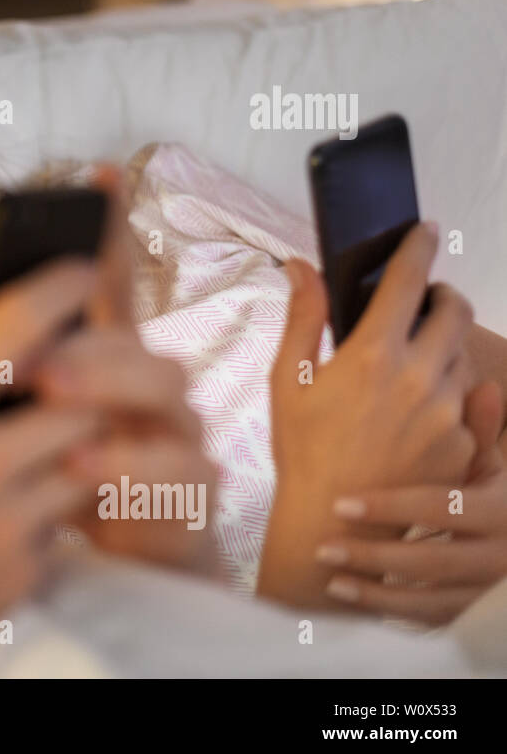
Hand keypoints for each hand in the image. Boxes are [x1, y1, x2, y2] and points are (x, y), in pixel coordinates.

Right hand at [0, 258, 103, 677]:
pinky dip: (50, 506)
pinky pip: (64, 518)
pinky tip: (12, 510)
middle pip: (76, 398)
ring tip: (40, 447)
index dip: (59, 288)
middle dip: (80, 386)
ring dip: (72, 447)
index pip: (13, 327)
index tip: (81, 271)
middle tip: (70, 381)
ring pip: (84, 459)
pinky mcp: (23, 571)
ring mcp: (3, 524)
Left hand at [32, 164, 215, 574]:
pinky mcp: (192, 503)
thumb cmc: (53, 490)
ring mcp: (179, 442)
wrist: (113, 579)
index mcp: (106, 366)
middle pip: (140, 347)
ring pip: (169, 401)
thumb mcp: (22, 433)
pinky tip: (85, 474)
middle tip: (37, 364)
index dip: (107, 234)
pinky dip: (132, 477)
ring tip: (57, 411)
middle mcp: (150, 393)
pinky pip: (179, 482)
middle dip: (91, 349)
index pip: (111, 291)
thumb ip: (7, 383)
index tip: (96, 175)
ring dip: (111, 399)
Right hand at [259, 223, 487, 606]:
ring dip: (445, 345)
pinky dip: (446, 393)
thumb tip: (300, 265)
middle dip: (444, 296)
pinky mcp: (464, 443)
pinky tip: (414, 412)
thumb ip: (302, 316)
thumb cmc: (301, 449)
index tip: (424, 231)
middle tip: (426, 299)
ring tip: (412, 361)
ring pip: (463, 356)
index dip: (417, 247)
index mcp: (372, 355)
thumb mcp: (288, 379)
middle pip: (455, 312)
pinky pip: (466, 402)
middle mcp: (419, 378)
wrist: (333, 523)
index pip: (408, 280)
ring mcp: (448, 412)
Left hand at [316, 406, 505, 624]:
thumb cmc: (487, 495)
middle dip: (374, 554)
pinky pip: (426, 617)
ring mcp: (484, 588)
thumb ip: (479, 430)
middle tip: (323, 547)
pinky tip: (343, 593)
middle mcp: (499, 554)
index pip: (444, 508)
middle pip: (433, 559)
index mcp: (501, 509)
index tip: (339, 504)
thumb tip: (485, 384)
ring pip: (429, 596)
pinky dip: (384, 605)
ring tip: (327, 573)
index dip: (392, 507)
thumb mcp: (489, 466)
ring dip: (374, 587)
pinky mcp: (468, 611)